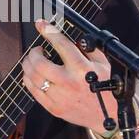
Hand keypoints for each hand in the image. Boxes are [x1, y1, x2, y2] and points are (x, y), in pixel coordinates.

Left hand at [21, 19, 114, 134]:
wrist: (109, 115)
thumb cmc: (107, 87)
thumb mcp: (103, 63)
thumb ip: (88, 48)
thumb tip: (73, 38)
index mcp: (81, 68)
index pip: (60, 44)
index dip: (48, 31)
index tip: (41, 24)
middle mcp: (68, 82)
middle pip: (39, 62)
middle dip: (34, 52)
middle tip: (37, 50)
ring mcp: (59, 97)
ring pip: (32, 77)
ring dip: (29, 65)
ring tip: (34, 61)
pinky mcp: (54, 108)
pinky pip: (33, 91)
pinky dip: (28, 79)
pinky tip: (33, 75)